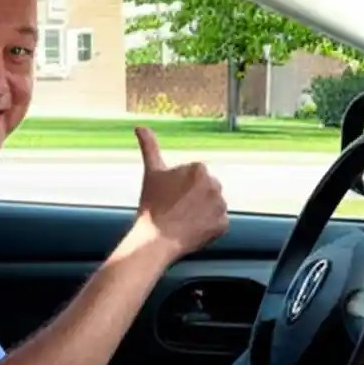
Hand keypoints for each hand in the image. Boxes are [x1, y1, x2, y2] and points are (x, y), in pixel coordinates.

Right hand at [133, 126, 228, 259]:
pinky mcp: (224, 224)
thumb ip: (149, 146)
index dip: (180, 189)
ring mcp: (221, 205)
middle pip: (205, 191)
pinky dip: (208, 228)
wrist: (156, 238)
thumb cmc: (152, 205)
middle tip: (176, 211)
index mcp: (199, 169)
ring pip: (212, 207)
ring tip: (184, 221)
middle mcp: (215, 184)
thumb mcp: (151, 173)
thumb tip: (140, 126)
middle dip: (194, 200)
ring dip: (202, 213)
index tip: (170, 198)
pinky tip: (192, 230)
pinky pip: (217, 224)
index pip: (194, 178)